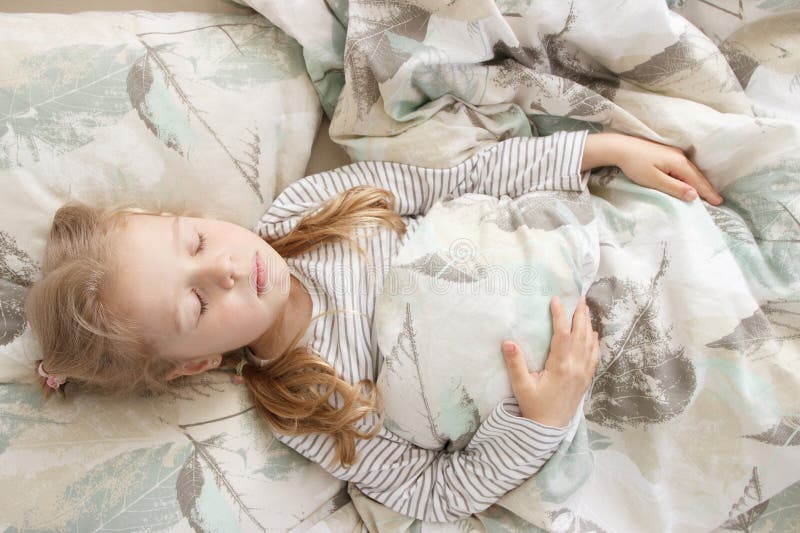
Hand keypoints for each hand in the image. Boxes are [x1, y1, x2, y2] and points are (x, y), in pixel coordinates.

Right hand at [501, 295, 598, 427]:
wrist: (549, 429)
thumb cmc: (534, 407)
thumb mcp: (522, 386)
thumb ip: (515, 364)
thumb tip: (507, 342)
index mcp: (561, 366)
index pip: (563, 334)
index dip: (560, 315)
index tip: (556, 300)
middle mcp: (576, 367)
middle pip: (581, 335)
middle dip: (580, 315)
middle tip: (580, 297)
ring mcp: (583, 373)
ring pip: (589, 343)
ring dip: (588, 325)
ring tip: (586, 309)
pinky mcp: (586, 379)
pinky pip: (594, 356)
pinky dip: (595, 342)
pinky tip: (594, 334)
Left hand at [582, 133, 723, 205]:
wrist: (620, 147)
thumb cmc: (635, 165)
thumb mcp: (654, 180)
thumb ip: (674, 188)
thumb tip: (694, 195)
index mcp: (678, 163)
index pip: (697, 181)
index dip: (708, 193)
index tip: (719, 202)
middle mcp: (680, 157)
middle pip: (696, 175)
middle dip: (707, 188)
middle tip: (718, 200)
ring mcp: (674, 153)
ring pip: (690, 171)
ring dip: (699, 182)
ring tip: (707, 193)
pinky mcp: (667, 154)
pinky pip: (683, 168)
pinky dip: (690, 176)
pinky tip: (690, 181)